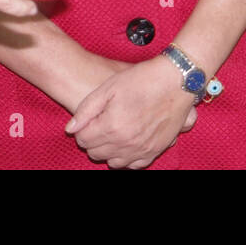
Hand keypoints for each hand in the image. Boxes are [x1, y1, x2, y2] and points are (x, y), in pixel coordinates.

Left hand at [65, 57, 197, 168]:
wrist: (176, 80)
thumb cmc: (141, 79)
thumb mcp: (109, 87)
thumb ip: (86, 110)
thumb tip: (70, 129)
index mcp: (112, 126)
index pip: (83, 140)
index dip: (82, 129)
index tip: (89, 119)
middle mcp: (126, 142)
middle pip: (96, 153)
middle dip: (93, 140)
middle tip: (100, 123)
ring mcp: (142, 149)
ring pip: (114, 163)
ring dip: (109, 150)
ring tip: (114, 131)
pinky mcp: (156, 150)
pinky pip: (135, 165)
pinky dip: (127, 157)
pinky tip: (127, 142)